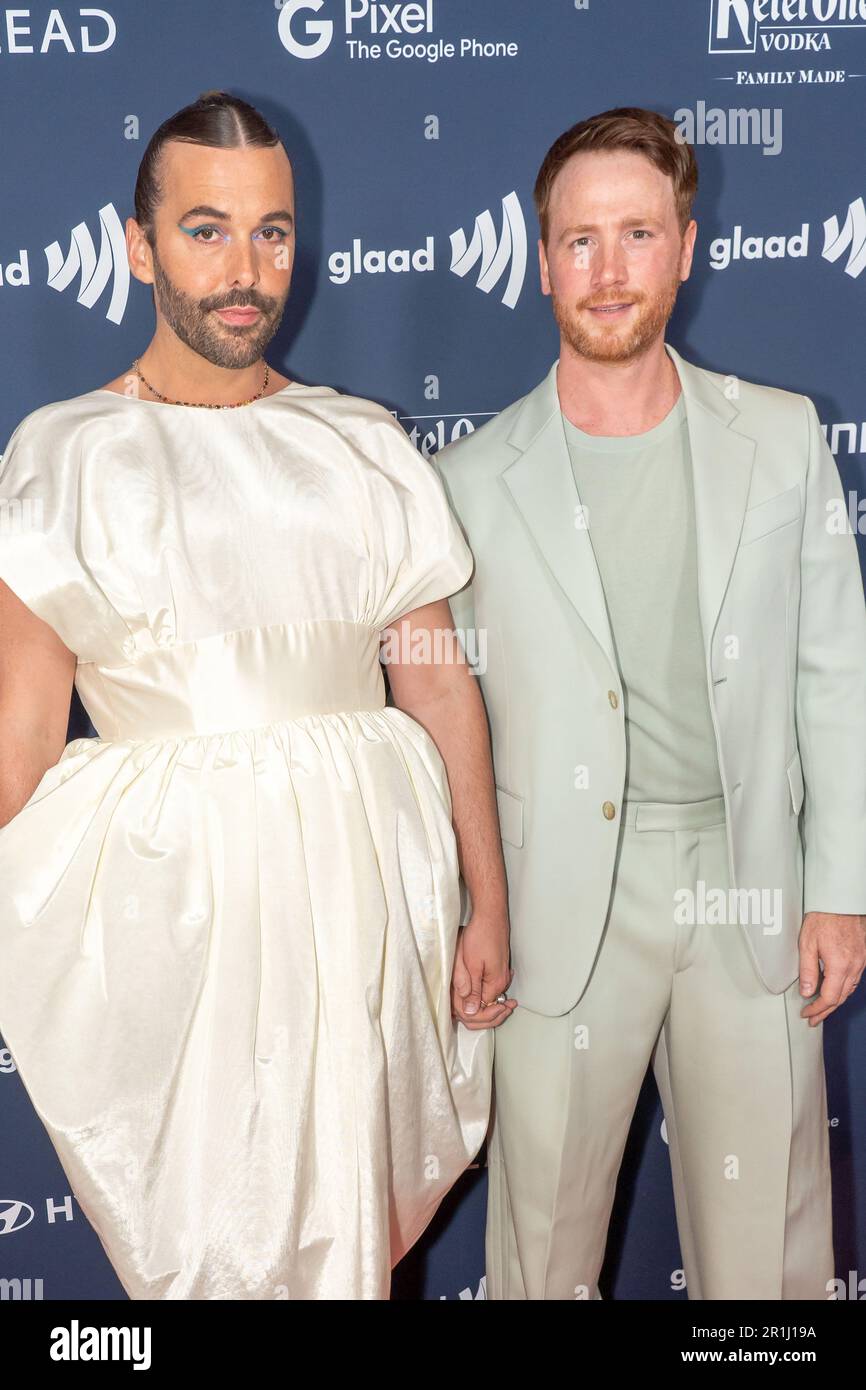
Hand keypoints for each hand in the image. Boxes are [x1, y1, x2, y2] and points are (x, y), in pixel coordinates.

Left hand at [451, 913, 516, 1028]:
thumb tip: (470, 1011)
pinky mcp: (499, 967)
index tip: (456, 1006)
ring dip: (475, 998)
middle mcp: (502, 982)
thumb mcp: (470, 965)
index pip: (483, 1011)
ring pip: (489, 996)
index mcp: (495, 984)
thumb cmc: (480, 936)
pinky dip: (480, 988)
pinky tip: (471, 983)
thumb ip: (471, 989)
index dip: (468, 1011)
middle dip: (473, 1010)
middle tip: (457, 1004)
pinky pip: (490, 985)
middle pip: (489, 1007)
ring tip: (461, 993)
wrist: (490, 916)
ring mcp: (502, 974)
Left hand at [799, 911, 865, 1025]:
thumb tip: (806, 992)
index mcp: (839, 966)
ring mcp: (861, 962)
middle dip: (826, 1011)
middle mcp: (854, 967)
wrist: (841, 901)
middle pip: (840, 998)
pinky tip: (836, 990)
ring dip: (835, 1002)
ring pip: (849, 990)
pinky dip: (844, 989)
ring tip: (822, 1009)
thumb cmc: (823, 918)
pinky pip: (855, 980)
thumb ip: (807, 970)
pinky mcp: (863, 956)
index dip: (817, 1009)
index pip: (829, 998)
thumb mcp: (807, 943)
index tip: (807, 1014)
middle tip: (813, 1019)